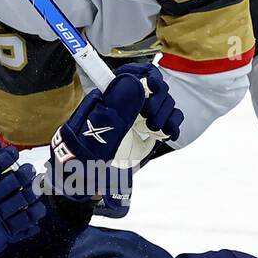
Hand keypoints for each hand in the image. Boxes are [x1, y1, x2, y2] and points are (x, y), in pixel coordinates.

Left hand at [45, 64, 181, 202]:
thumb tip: (133, 83)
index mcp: (110, 98)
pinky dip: (173, 124)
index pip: (133, 73)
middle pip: (155, 85)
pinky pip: (170, 120)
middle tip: (148, 117)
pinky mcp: (151, 133)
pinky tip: (166, 133)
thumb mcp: (97, 135)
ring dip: (165, 113)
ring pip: (165, 102)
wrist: (88, 183)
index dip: (146, 75)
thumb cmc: (84, 158)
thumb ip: (115, 111)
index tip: (153, 85)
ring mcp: (139, 119)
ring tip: (152, 128)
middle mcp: (127, 105)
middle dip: (158, 98)